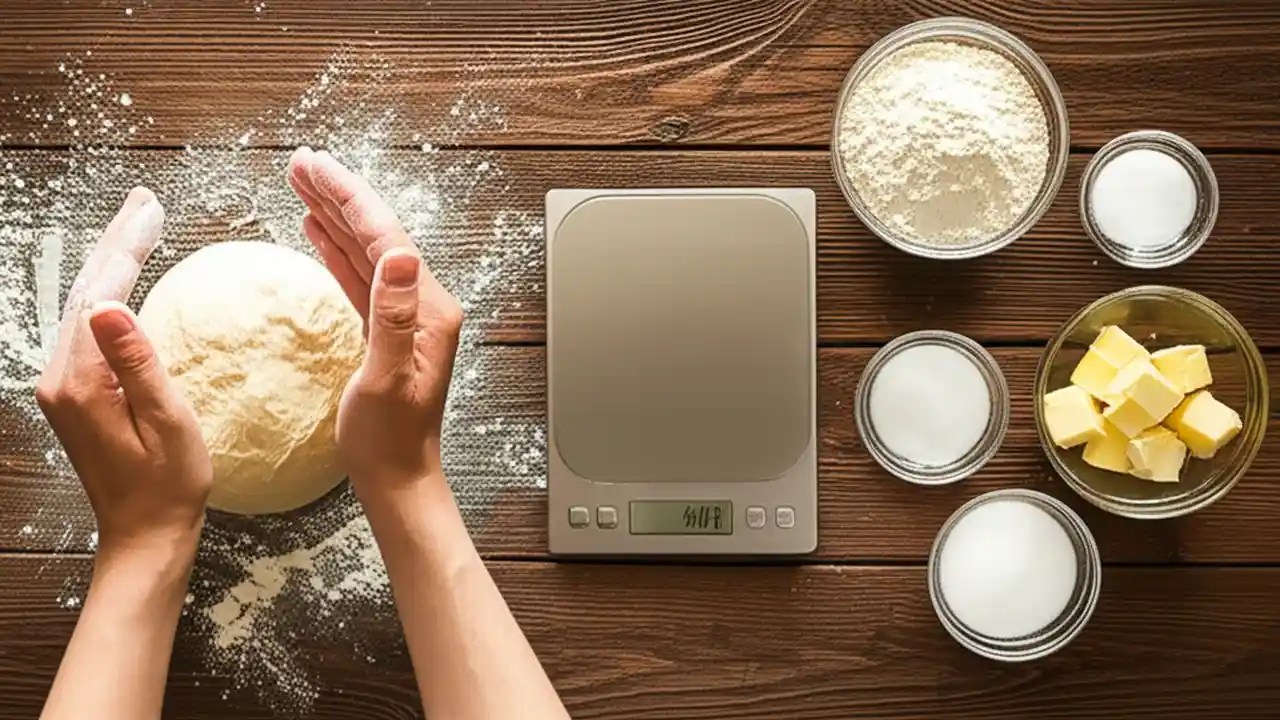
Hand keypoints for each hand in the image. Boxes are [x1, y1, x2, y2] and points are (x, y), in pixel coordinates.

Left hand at [35, 187, 211, 559]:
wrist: (146, 536)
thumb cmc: (167, 487)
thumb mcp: (165, 422)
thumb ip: (135, 361)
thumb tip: (106, 305)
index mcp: (79, 382)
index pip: (103, 295)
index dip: (128, 248)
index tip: (152, 210)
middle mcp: (60, 379)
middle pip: (86, 292)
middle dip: (117, 241)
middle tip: (145, 200)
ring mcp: (64, 387)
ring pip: (84, 306)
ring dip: (112, 262)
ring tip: (139, 225)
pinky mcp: (76, 394)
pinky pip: (88, 330)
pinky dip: (109, 293)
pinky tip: (123, 280)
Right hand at [286, 147, 463, 502]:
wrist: (398, 478)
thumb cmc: (391, 441)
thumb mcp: (388, 379)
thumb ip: (395, 317)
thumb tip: (405, 256)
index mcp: (428, 310)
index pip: (385, 237)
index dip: (348, 197)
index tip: (315, 165)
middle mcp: (422, 305)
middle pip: (376, 234)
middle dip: (338, 194)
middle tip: (301, 161)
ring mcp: (405, 316)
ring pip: (365, 251)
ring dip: (334, 216)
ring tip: (302, 183)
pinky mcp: (386, 331)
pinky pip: (358, 277)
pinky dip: (336, 250)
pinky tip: (317, 233)